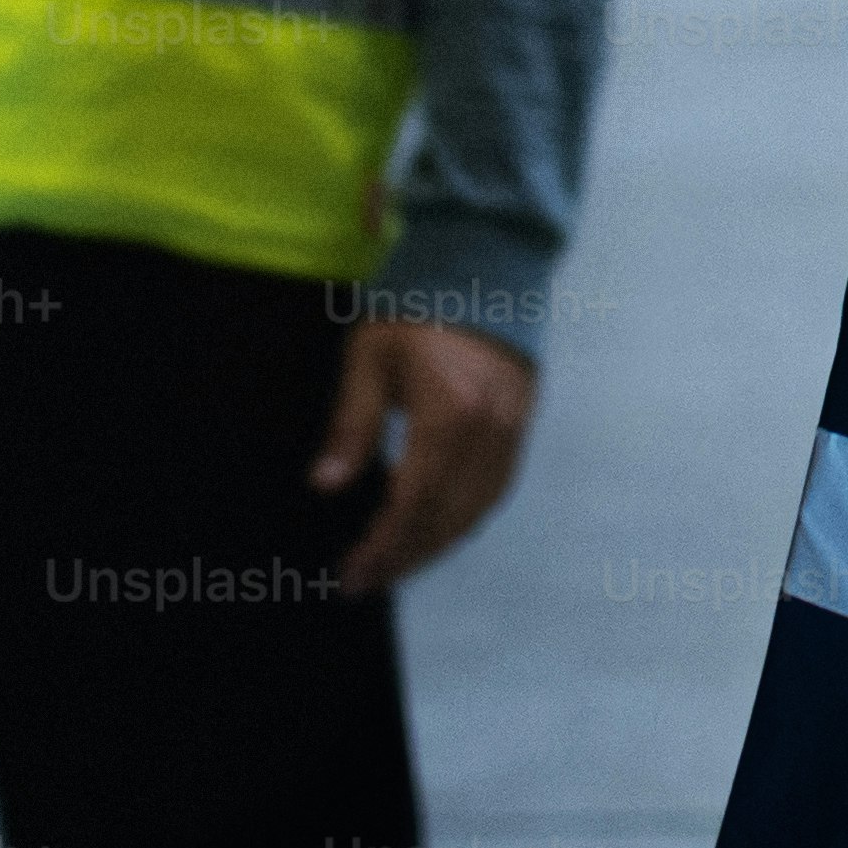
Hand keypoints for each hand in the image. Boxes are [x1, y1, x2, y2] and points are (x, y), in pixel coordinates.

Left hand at [314, 313, 538, 591]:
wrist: (484, 266)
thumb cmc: (416, 310)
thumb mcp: (369, 358)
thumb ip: (352, 424)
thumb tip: (325, 486)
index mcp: (449, 415)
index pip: (412, 503)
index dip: (382, 546)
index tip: (350, 575)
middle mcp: (488, 432)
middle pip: (445, 518)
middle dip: (404, 556)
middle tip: (364, 582)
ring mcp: (511, 431)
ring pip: (475, 512)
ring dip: (434, 546)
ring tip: (395, 564)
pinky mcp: (521, 426)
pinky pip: (495, 492)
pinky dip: (463, 520)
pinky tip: (437, 529)